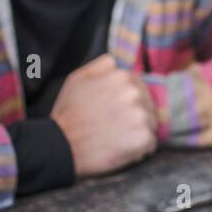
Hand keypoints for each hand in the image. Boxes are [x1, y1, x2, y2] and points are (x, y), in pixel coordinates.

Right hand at [51, 54, 158, 177]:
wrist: (61, 147)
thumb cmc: (68, 115)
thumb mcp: (77, 79)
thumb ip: (102, 66)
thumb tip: (117, 63)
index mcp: (122, 77)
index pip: (139, 87)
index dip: (128, 101)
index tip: (116, 111)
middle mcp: (135, 94)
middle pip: (148, 105)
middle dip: (135, 115)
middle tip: (114, 126)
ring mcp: (141, 116)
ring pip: (150, 124)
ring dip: (138, 131)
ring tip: (116, 137)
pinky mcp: (143, 138)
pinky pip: (150, 143)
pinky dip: (139, 148)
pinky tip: (121, 148)